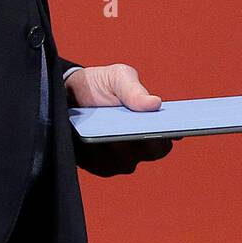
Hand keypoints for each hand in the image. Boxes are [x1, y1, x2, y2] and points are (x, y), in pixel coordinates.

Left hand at [66, 63, 175, 177]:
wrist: (66, 91)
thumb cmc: (100, 85)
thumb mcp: (117, 77)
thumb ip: (133, 89)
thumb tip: (155, 103)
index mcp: (149, 129)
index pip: (166, 139)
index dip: (174, 134)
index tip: (176, 127)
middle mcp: (136, 150)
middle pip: (149, 152)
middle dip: (147, 140)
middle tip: (144, 129)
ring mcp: (115, 160)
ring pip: (125, 160)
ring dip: (121, 145)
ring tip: (115, 132)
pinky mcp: (93, 165)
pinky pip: (99, 163)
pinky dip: (98, 150)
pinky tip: (93, 137)